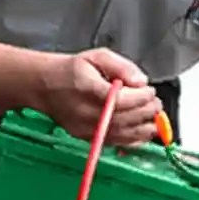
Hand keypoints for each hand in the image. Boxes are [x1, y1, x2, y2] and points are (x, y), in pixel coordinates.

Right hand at [38, 48, 162, 145]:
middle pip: (123, 118)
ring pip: (121, 134)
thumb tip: (140, 81)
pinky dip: (132, 139)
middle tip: (156, 103)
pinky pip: (113, 142)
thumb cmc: (70, 70)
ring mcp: (85, 128)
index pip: (120, 99)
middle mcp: (85, 112)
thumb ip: (122, 66)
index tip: (150, 90)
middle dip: (146, 111)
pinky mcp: (85, 137)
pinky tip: (143, 131)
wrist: (43, 86)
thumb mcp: (97, 56)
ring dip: (143, 128)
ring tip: (153, 117)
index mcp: (87, 88)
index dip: (141, 97)